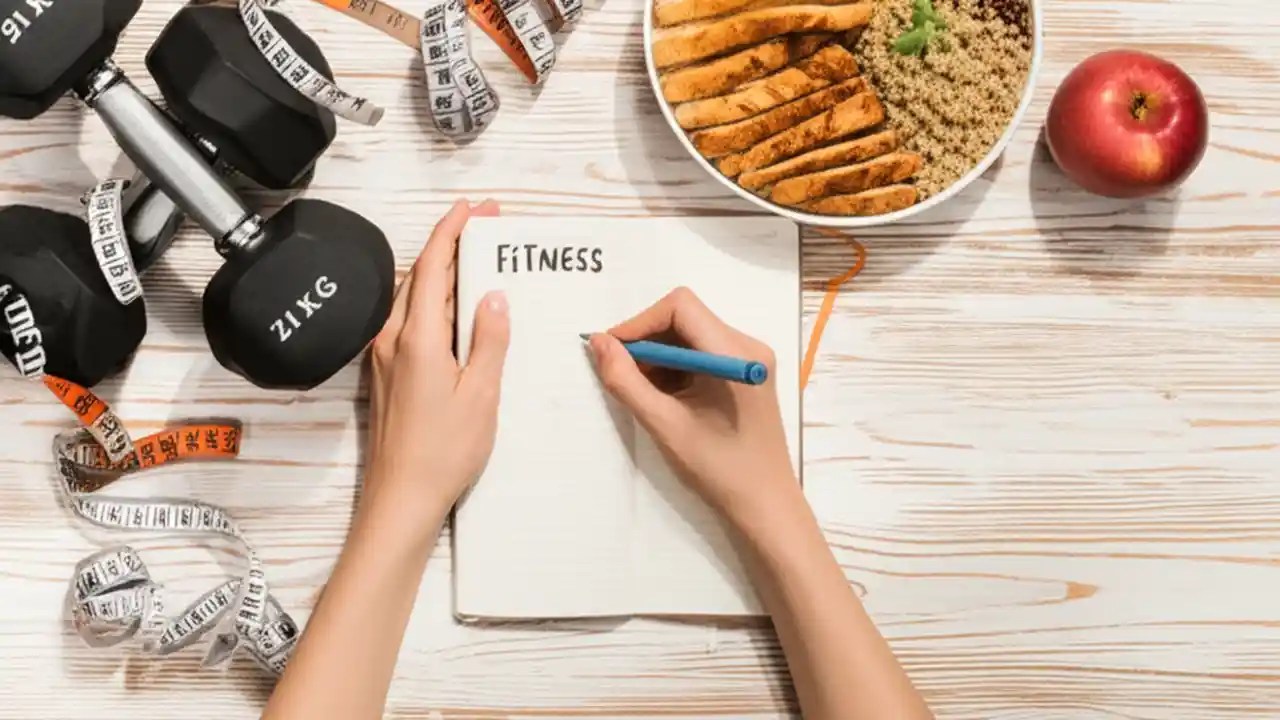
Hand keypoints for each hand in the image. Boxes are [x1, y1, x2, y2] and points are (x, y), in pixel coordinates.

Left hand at [363, 199, 509, 521]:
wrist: (401, 497)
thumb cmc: (442, 453)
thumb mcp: (481, 394)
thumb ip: (488, 340)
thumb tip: (493, 297)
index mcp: (418, 338)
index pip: (433, 266)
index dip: (452, 230)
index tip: (472, 209)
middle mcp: (393, 339)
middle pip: (420, 275)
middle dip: (451, 246)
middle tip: (485, 229)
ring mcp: (384, 356)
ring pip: (412, 297)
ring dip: (442, 273)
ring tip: (476, 263)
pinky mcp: (384, 373)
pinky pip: (408, 321)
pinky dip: (432, 302)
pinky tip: (454, 311)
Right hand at [586, 287, 795, 521]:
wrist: (765, 504)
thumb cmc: (719, 468)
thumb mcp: (664, 425)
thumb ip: (626, 381)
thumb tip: (598, 343)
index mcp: (734, 353)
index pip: (680, 307)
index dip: (640, 323)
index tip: (612, 352)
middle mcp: (746, 346)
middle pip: (685, 318)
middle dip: (647, 342)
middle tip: (621, 375)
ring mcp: (748, 360)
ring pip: (691, 335)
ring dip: (659, 357)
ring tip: (643, 394)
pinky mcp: (744, 374)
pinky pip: (701, 354)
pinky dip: (676, 368)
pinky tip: (665, 399)